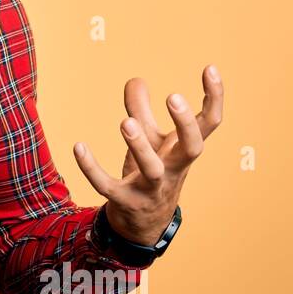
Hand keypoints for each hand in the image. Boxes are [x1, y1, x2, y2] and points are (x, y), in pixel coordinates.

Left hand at [72, 65, 223, 245]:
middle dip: (185, 124)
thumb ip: (142, 110)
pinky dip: (92, 168)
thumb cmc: (152, 173)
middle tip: (174, 96)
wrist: (143, 225)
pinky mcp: (124, 201)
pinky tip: (78, 146)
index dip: (214, 98)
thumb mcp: (150, 141)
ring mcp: (151, 188)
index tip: (210, 68)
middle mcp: (174, 169)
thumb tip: (136, 79)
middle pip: (192, 148)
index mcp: (183, 151)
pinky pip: (108, 186)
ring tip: (126, 123)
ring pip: (152, 169)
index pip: (209, 124)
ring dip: (140, 146)